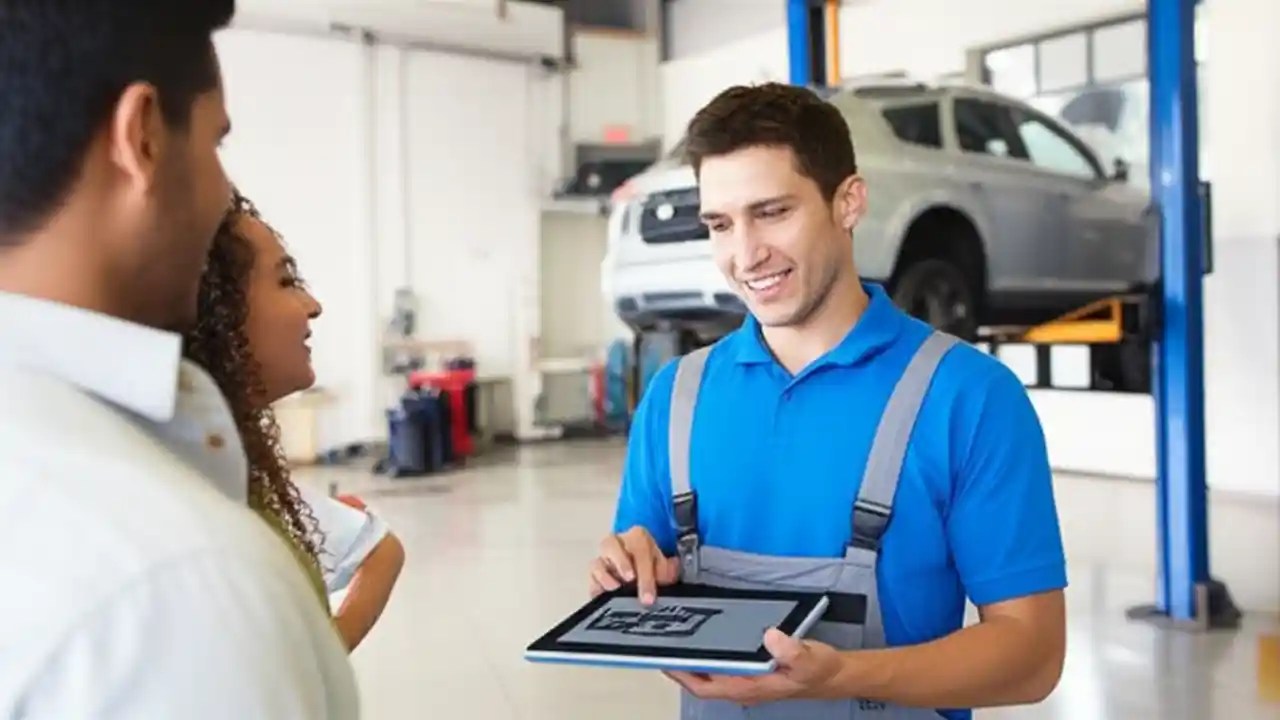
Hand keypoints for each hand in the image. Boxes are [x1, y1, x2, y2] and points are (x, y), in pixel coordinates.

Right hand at [589, 526, 679, 603]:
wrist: (644, 576)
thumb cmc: (653, 569)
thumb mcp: (665, 569)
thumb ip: (669, 570)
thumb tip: (671, 571)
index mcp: (637, 538)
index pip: (639, 548)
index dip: (644, 572)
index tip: (649, 596)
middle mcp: (616, 545)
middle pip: (611, 545)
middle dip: (621, 563)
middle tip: (630, 582)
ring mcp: (602, 560)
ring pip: (596, 561)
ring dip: (605, 576)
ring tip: (615, 589)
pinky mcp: (593, 577)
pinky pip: (589, 580)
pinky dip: (596, 588)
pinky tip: (604, 597)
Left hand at [665, 628, 844, 705]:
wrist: (832, 675)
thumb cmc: (819, 671)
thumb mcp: (809, 659)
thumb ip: (792, 651)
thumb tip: (771, 637)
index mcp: (750, 687)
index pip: (706, 686)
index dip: (683, 675)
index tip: (665, 659)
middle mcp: (744, 686)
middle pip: (701, 681)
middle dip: (679, 667)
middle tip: (660, 646)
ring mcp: (746, 680)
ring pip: (710, 674)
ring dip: (692, 661)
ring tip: (676, 641)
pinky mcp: (750, 671)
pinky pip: (722, 666)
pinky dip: (708, 655)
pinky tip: (704, 641)